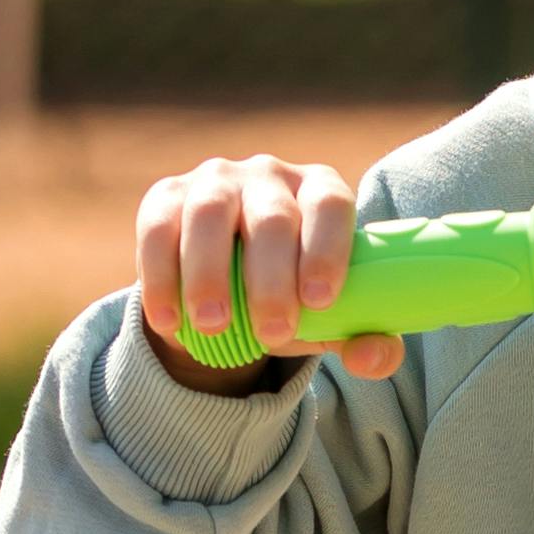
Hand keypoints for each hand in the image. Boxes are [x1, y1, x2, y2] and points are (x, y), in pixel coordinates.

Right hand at [137, 150, 402, 387]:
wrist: (231, 284)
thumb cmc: (295, 293)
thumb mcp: (334, 319)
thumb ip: (365, 338)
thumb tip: (374, 358)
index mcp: (321, 191)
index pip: (330, 205)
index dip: (326, 249)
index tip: (320, 301)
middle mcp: (271, 175)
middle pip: (272, 217)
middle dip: (272, 278)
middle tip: (272, 332)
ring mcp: (216, 180)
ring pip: (210, 215)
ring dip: (210, 274)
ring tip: (215, 326)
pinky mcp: (167, 197)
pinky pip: (159, 230)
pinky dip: (161, 277)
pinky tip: (169, 321)